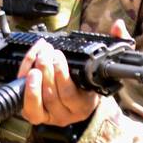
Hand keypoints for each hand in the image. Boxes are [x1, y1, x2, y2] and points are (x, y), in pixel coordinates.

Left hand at [17, 19, 131, 126]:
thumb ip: (115, 44)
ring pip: (37, 102)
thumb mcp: (103, 67)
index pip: (70, 94)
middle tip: (45, 53)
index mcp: (83, 105)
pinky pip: (26, 103)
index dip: (61, 75)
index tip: (58, 56)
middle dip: (46, 71)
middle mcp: (66, 114)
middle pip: (52, 95)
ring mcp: (48, 117)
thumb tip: (118, 26)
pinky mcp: (34, 115)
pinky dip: (23, 82)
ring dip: (34, 78)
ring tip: (37, 59)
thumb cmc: (89, 84)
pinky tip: (28, 66)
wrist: (79, 103)